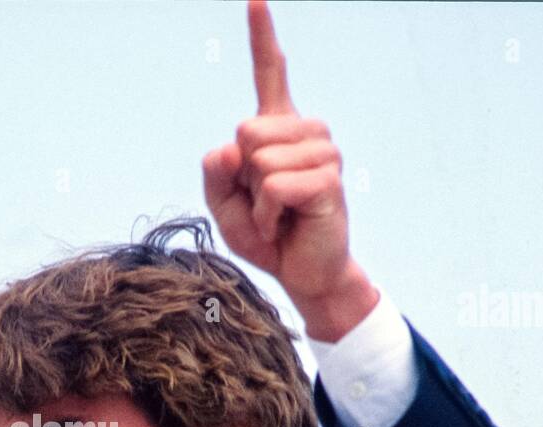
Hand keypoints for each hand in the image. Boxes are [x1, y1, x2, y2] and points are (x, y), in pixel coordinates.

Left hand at [202, 0, 377, 340]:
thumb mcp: (224, 205)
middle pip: (246, 131)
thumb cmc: (266, 236)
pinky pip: (274, 186)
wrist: (302, 273)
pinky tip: (284, 224)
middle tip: (263, 204)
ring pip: (259, 160)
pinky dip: (267, 214)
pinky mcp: (328, 179)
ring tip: (276, 216)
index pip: (270, 74)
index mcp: (278, 129)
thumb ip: (215, 172)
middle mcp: (305, 131)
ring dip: (255, 201)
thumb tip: (232, 144)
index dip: (263, 37)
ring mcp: (322, 152)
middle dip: (241, 178)